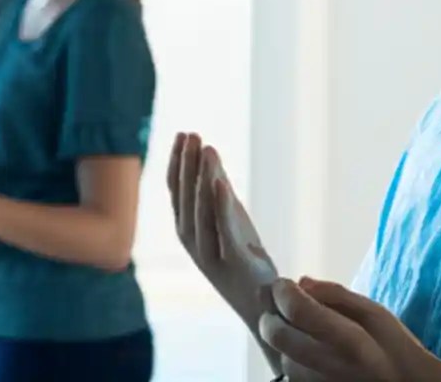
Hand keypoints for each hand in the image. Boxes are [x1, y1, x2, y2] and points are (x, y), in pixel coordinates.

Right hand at [167, 133, 277, 330]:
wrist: (264, 306)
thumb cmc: (245, 260)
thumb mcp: (230, 218)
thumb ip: (218, 190)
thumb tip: (209, 154)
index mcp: (188, 231)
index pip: (176, 191)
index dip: (178, 162)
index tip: (183, 134)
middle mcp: (193, 242)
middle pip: (185, 198)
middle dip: (187, 164)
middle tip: (191, 134)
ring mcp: (210, 254)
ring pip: (201, 212)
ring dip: (201, 179)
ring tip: (206, 149)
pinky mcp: (233, 263)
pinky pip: (224, 231)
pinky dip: (220, 206)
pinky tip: (221, 182)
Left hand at [261, 277, 440, 381]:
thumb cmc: (393, 347)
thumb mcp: (375, 312)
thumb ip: (336, 294)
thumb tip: (301, 282)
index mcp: (347, 340)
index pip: (297, 310)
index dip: (282, 292)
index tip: (283, 283)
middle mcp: (328, 366)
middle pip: (276, 335)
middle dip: (271, 314)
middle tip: (281, 304)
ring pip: (279, 355)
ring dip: (283, 337)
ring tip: (302, 331)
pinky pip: (289, 372)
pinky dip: (291, 356)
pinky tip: (308, 351)